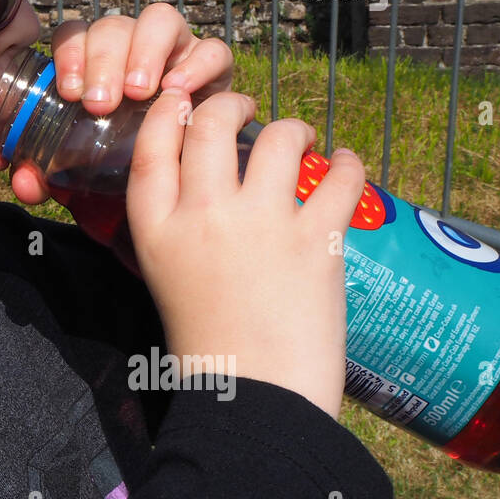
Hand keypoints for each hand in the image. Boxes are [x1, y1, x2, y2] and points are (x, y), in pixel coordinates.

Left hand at [9, 3, 233, 204]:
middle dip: (104, 61)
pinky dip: (197, 64)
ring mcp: (174, 50)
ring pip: (159, 20)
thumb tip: (24, 184)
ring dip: (146, 51)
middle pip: (114, 27)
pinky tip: (179, 90)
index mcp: (93, 61)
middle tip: (101, 103)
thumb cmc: (120, 163)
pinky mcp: (212, 64)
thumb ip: (46, 175)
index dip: (70, 54)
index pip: (74, 34)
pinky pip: (211, 48)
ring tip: (139, 91)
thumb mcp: (80, 171)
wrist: (179, 178)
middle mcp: (131, 47)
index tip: (69, 92)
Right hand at [124, 89, 366, 417]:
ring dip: (294, 128)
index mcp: (155, 228)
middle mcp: (202, 214)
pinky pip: (338, 178)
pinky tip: (347, 163)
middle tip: (249, 109)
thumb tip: (202, 189)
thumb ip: (175, 227)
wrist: (254, 396)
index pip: (152, 145)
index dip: (168, 112)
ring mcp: (260, 223)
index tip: (185, 102)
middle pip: (210, 124)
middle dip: (231, 103)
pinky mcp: (314, 240)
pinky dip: (347, 163)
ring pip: (278, 137)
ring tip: (304, 137)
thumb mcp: (164, 276)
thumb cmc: (207, 346)